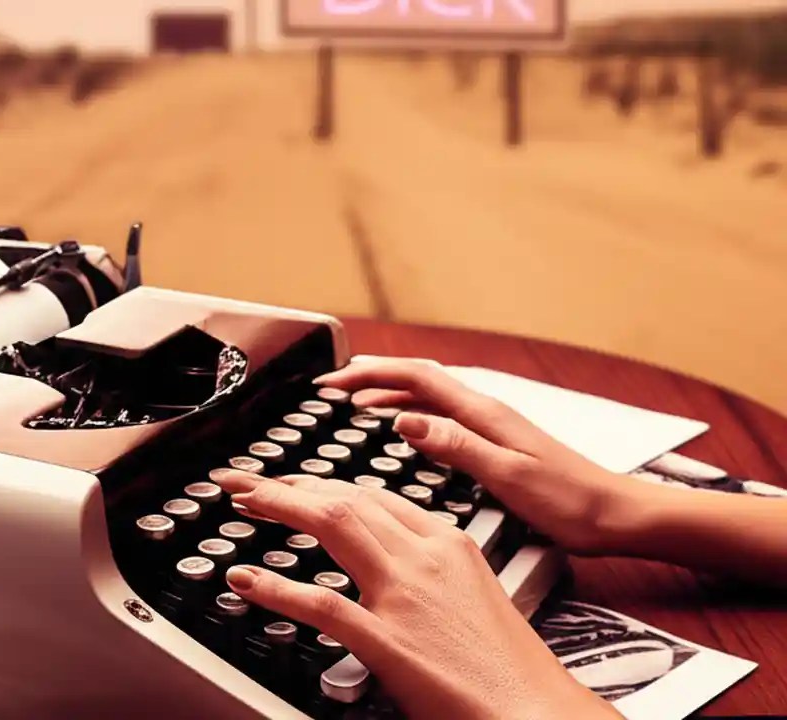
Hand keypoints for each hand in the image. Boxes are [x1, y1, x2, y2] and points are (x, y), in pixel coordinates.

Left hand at [212, 471, 620, 719]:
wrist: (538, 712)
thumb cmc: (509, 667)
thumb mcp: (473, 596)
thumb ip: (430, 574)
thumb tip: (391, 572)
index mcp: (448, 544)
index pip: (375, 496)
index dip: (325, 485)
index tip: (293, 483)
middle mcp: (425, 557)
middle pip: (346, 499)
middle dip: (291, 485)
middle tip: (249, 483)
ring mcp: (405, 594)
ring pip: (333, 524)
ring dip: (278, 506)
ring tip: (240, 500)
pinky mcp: (388, 639)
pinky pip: (319, 604)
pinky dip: (276, 588)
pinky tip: (245, 579)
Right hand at [316, 359, 642, 555]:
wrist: (616, 515)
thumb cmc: (571, 501)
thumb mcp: (507, 476)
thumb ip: (455, 445)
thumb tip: (404, 420)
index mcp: (483, 413)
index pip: (416, 377)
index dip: (370, 373)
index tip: (333, 380)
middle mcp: (485, 411)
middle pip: (418, 379)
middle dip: (371, 376)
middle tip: (332, 386)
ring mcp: (490, 425)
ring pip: (428, 397)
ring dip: (388, 393)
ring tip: (353, 402)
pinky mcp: (495, 442)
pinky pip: (441, 417)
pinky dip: (411, 414)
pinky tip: (402, 429)